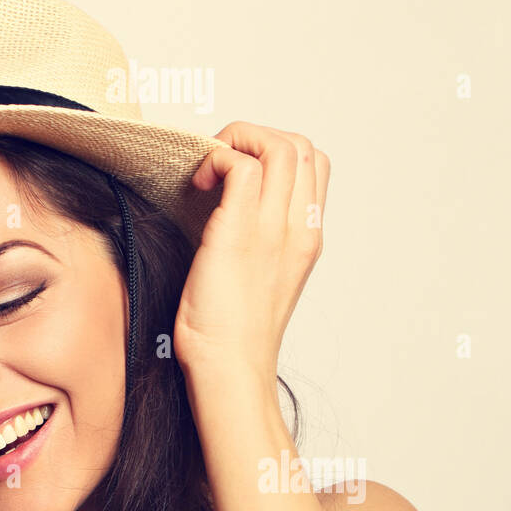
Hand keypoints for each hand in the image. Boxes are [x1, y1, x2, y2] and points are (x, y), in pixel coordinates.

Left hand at [173, 122, 329, 384]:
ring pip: (279, 146)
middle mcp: (299, 229)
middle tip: (218, 167)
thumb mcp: (258, 281)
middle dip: (256, 139)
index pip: (314, 165)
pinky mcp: (239, 233)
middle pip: (302, 146)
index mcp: (307, 239)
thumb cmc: (231, 339)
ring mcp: (273, 229)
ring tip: (207, 174)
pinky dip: (217, 160)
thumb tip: (224, 213)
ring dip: (237, 142)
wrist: (230, 371)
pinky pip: (241, 165)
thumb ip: (258, 243)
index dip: (275, 152)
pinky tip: (196, 186)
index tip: (237, 173)